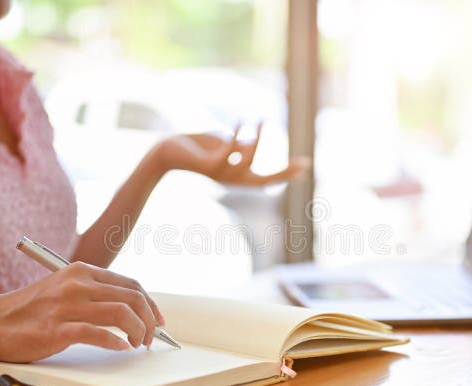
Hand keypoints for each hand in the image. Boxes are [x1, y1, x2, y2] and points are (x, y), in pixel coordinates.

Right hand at [0, 262, 164, 362]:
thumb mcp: (64, 288)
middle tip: (150, 337)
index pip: (130, 284)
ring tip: (137, 344)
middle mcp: (77, 284)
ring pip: (121, 313)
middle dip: (149, 319)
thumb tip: (129, 307)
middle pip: (132, 298)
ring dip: (138, 331)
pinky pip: (98, 334)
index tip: (158, 320)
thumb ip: (92, 292)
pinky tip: (121, 348)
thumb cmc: (29, 310)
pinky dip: (116, 342)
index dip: (150, 304)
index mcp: (82, 272)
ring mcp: (67, 306)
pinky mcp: (57, 329)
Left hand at [154, 123, 308, 185]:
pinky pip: (230, 149)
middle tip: (304, 162)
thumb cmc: (195, 146)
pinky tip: (243, 118)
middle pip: (265, 180)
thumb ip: (239, 145)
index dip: (286, 173)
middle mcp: (231, 179)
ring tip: (260, 119)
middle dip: (285, 172)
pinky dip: (238, 133)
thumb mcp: (223, 144)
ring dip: (258, 137)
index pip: (267, 178)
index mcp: (236, 176)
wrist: (166, 151)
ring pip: (249, 158)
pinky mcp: (209, 163)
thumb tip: (253, 142)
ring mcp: (221, 173)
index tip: (305, 165)